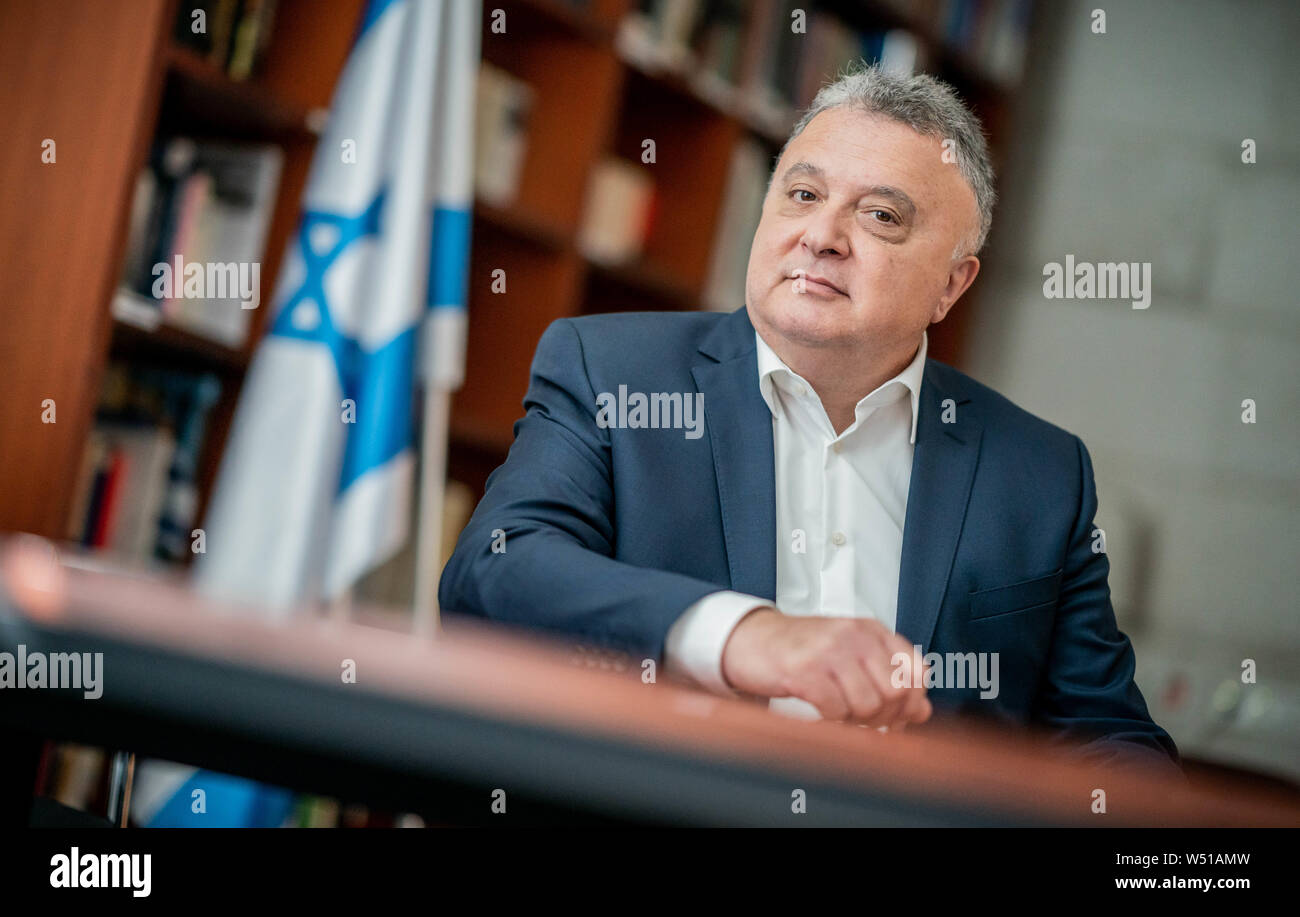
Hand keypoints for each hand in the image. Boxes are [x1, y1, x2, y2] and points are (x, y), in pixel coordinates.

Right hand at [720, 608, 931, 727]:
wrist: (750, 639)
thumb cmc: (801, 649)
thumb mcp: (850, 657)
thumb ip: (887, 679)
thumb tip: (921, 712)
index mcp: (871, 630)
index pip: (917, 670)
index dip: (911, 702)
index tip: (896, 716)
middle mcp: (854, 635)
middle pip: (896, 692)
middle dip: (884, 717)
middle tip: (863, 720)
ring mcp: (829, 650)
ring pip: (868, 705)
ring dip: (855, 721)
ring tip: (838, 713)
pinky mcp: (804, 670)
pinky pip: (835, 710)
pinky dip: (830, 721)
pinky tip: (820, 711)